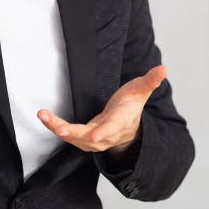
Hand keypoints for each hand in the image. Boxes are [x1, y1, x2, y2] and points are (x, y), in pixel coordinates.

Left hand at [36, 65, 168, 155]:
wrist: (127, 129)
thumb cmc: (131, 107)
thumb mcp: (140, 91)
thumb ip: (150, 81)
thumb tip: (164, 68)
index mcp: (121, 121)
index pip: (113, 128)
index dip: (104, 133)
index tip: (95, 136)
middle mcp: (106, 134)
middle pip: (89, 137)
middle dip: (73, 133)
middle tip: (59, 128)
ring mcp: (94, 139)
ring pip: (75, 137)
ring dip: (58, 128)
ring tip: (43, 116)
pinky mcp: (83, 138)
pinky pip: (69, 135)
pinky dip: (55, 126)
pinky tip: (44, 117)